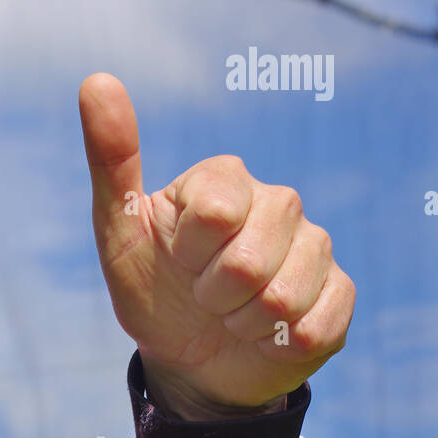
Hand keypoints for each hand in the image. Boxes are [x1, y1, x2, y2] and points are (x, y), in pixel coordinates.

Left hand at [78, 73, 354, 418]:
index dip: (189, 253)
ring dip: (243, 323)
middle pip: (248, 263)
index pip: (217, 212)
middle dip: (212, 295)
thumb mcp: (118, 229)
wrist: (186, 357)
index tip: (177, 257)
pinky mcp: (341, 293)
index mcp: (225, 178)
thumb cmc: (150, 287)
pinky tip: (267, 335)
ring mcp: (315, 246)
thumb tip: (96, 80)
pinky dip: (277, 345)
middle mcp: (278, 202)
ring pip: (283, 299)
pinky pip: (315, 327)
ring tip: (232, 315)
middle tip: (202, 294)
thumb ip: (110, 158)